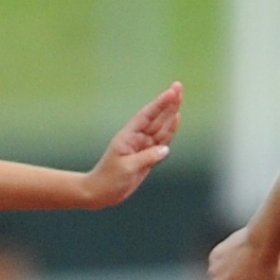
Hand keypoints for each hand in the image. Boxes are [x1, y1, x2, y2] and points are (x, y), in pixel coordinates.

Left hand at [84, 82, 182, 207]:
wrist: (100, 193)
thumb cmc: (109, 179)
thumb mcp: (127, 168)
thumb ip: (147, 158)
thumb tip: (165, 149)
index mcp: (128, 137)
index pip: (147, 116)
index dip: (160, 104)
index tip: (171, 92)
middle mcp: (137, 138)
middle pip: (156, 118)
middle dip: (168, 103)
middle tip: (178, 86)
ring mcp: (143, 146)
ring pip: (161, 127)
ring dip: (171, 113)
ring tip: (180, 98)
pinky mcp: (147, 156)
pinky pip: (162, 141)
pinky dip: (170, 130)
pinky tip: (176, 119)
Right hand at [208, 224, 279, 279]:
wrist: (262, 242)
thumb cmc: (266, 269)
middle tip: (250, 277)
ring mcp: (214, 273)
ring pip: (219, 277)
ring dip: (228, 273)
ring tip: (246, 263)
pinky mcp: (214, 257)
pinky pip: (218, 262)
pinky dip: (226, 260)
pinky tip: (239, 253)